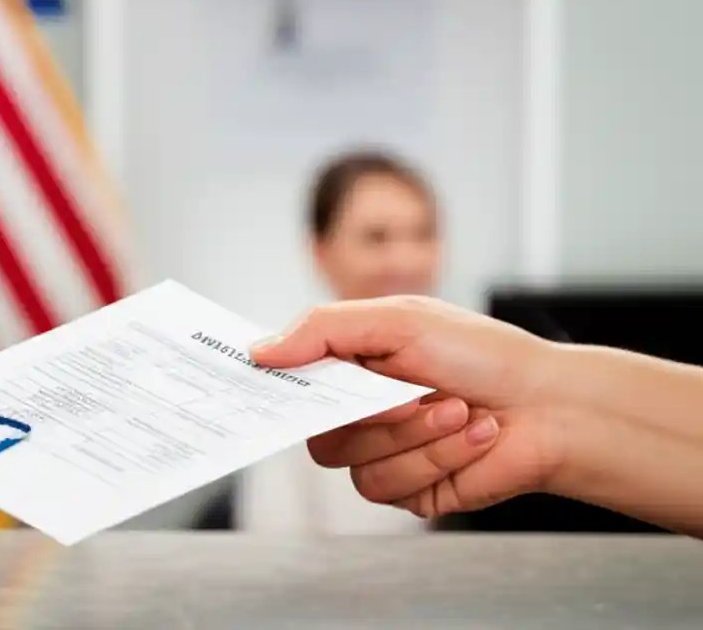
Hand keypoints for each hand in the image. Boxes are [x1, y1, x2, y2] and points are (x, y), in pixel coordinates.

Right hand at [250, 297, 571, 518]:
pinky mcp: (408, 490)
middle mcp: (361, 411)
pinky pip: (386, 487)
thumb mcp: (398, 320)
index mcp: (353, 365)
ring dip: (412, 436)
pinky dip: (432, 459)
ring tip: (460, 411)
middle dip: (372, 413)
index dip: (276, 384)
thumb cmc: (483, 354)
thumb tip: (260, 350)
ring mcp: (383, 453)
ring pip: (352, 462)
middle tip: (414, 393)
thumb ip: (322, 331)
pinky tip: (471, 438)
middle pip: (316, 430)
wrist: (551, 408)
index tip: (262, 380)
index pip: (292, 379)